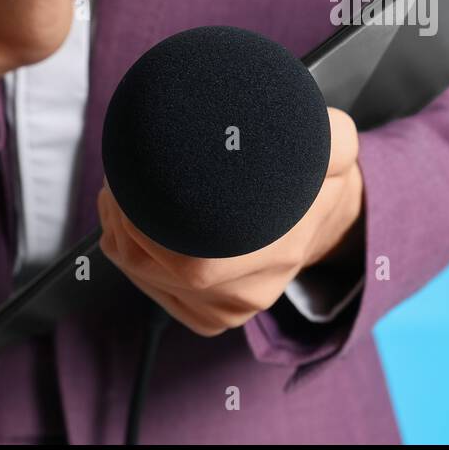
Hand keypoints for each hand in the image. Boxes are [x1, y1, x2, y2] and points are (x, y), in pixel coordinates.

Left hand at [98, 108, 364, 335]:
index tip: (129, 185)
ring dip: (121, 235)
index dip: (144, 226)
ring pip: (145, 279)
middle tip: (119, 181)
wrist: (322, 219)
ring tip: (122, 195)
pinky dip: (131, 258)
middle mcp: (252, 290)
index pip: (189, 264)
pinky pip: (152, 292)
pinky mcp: (211, 316)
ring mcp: (230, 309)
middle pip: (155, 269)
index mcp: (278, 253)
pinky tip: (132, 228)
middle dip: (123, 221)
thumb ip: (330, 140)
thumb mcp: (330, 148)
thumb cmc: (309, 177)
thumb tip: (318, 133)